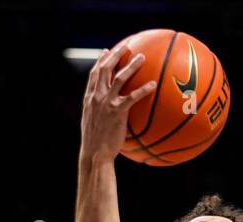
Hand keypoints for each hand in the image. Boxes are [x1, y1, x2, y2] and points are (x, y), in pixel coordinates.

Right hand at [79, 43, 157, 163]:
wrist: (94, 154)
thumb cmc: (96, 143)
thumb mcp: (94, 124)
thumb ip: (100, 113)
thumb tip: (112, 112)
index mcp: (89, 98)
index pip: (94, 74)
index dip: (100, 61)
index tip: (106, 52)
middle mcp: (96, 97)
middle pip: (105, 69)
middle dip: (115, 55)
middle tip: (125, 46)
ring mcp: (106, 103)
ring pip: (119, 78)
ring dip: (131, 65)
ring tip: (142, 57)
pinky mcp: (117, 112)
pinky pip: (132, 97)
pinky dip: (143, 89)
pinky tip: (153, 85)